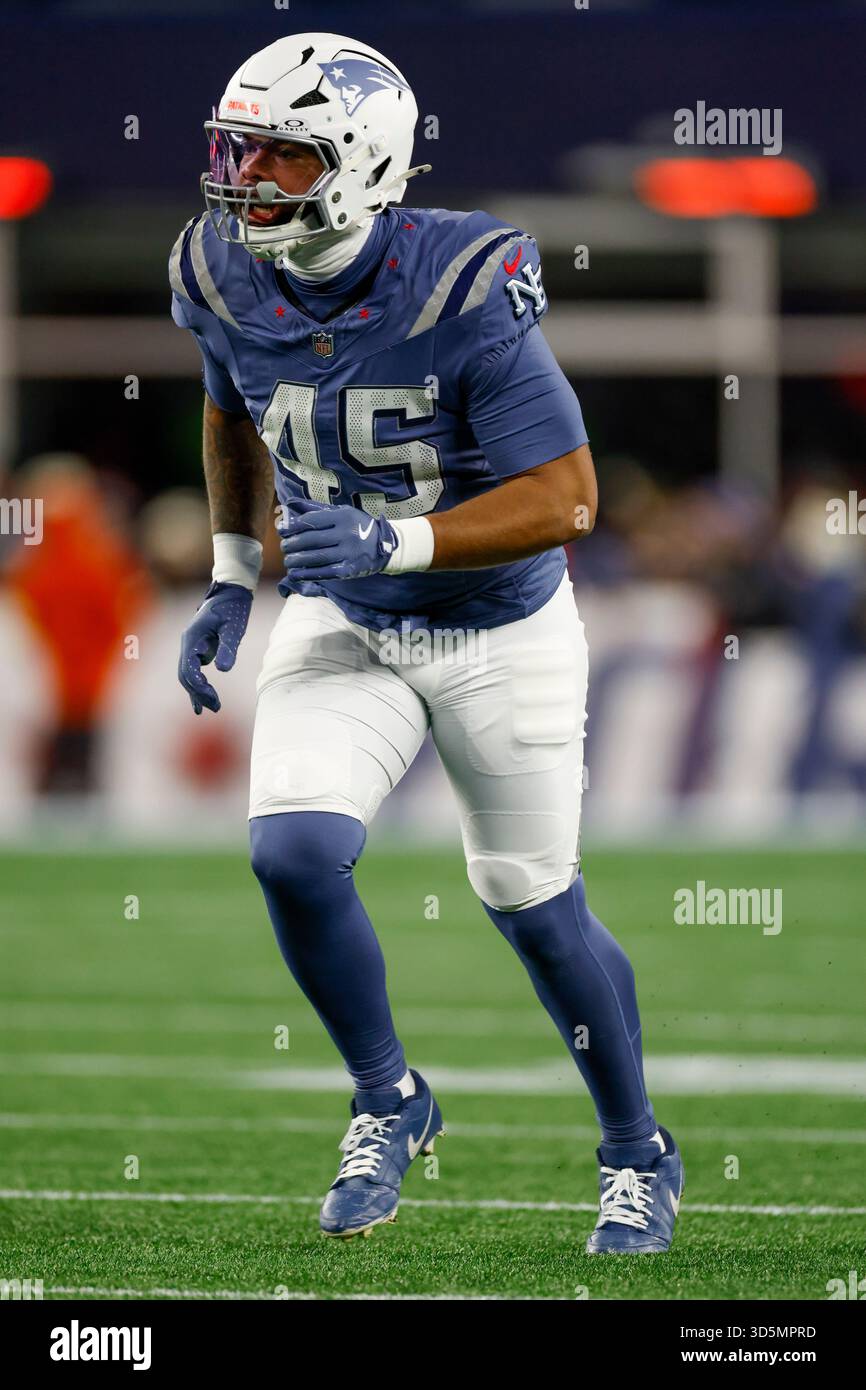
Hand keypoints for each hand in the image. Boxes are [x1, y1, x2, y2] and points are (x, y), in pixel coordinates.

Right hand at [178, 581, 251, 713]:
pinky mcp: (198, 649)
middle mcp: (187, 643)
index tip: (214, 698)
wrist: (231, 593)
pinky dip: (197, 686)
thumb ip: (228, 648)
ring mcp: (191, 646)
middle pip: (185, 675)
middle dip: (198, 693)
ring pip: (188, 674)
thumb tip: (223, 670)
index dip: (199, 686)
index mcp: (192, 638)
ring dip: (197, 692)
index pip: (189, 669)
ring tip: (211, 708)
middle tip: (216, 707)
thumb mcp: (233, 628)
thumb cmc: (233, 609)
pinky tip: (202, 701)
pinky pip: (193, 671)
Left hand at [278, 498, 397, 589]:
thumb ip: (314, 508)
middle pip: (311, 540)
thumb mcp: (341, 511)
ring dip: (296, 560)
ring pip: (315, 557)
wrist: (384, 546)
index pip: (311, 521)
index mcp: (342, 517)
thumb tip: (288, 503)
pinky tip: (295, 574)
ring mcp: (348, 553)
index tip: (282, 530)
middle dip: (292, 544)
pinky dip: (307, 574)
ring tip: (288, 560)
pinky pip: (324, 572)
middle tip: (284, 547)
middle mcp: (346, 534)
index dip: (293, 526)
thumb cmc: (356, 526)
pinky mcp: (349, 569)